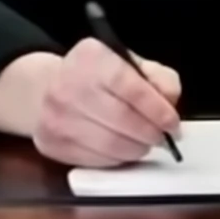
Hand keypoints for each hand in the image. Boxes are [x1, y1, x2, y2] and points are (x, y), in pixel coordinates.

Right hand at [33, 38, 180, 166]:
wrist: (45, 89)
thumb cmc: (97, 75)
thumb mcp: (130, 62)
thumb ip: (158, 77)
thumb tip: (170, 102)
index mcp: (92, 58)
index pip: (132, 88)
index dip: (158, 110)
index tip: (173, 123)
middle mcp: (68, 86)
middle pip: (122, 119)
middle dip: (151, 133)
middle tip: (163, 137)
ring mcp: (55, 118)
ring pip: (110, 145)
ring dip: (137, 149)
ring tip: (146, 143)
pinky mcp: (51, 144)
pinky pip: (95, 160)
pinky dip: (118, 159)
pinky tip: (125, 149)